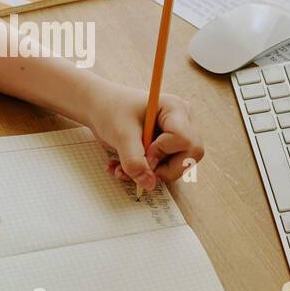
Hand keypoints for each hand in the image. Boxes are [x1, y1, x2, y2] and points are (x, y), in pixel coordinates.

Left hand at [87, 85, 203, 191]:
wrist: (99, 106)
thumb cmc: (111, 109)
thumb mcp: (121, 135)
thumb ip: (135, 161)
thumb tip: (149, 184)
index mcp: (175, 109)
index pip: (184, 140)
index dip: (163, 152)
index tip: (143, 151)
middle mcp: (183, 121)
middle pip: (189, 156)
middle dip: (162, 169)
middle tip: (136, 166)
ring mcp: (178, 134)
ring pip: (178, 166)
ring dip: (150, 173)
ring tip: (122, 168)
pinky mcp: (169, 146)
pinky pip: (167, 167)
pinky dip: (146, 172)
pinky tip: (125, 166)